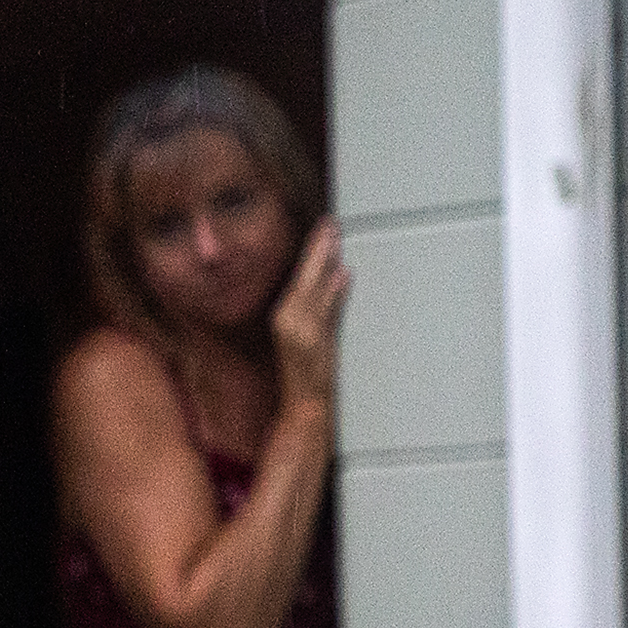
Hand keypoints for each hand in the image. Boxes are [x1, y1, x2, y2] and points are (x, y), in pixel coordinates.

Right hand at [270, 216, 346, 416]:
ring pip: (316, 288)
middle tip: (331, 225)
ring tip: (335, 238)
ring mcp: (303, 329)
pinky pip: (325, 310)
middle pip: (307, 277)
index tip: (323, 228)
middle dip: (320, 249)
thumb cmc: (304, 371)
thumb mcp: (308, 333)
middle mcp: (291, 319)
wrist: (306, 402)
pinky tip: (342, 276)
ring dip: (326, 262)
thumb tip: (343, 276)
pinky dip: (334, 291)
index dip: (313, 250)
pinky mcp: (314, 341)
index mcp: (285, 315)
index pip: (301, 274)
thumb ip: (327, 304)